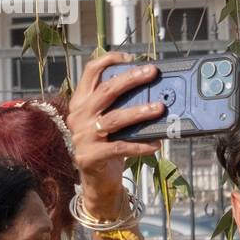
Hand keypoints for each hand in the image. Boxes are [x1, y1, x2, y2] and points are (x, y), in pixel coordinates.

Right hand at [67, 53, 162, 216]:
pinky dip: (140, 146)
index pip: (90, 72)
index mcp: (81, 102)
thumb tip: (155, 96)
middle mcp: (79, 116)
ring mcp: (82, 136)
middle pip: (106, 90)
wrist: (97, 182)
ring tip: (160, 108)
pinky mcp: (90, 156)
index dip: (109, 61)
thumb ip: (122, 109)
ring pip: (114, 118)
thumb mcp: (111, 125)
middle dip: (131, 79)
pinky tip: (156, 144)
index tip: (130, 57)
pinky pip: (120, 148)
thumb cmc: (108, 149)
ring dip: (139, 112)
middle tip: (152, 73)